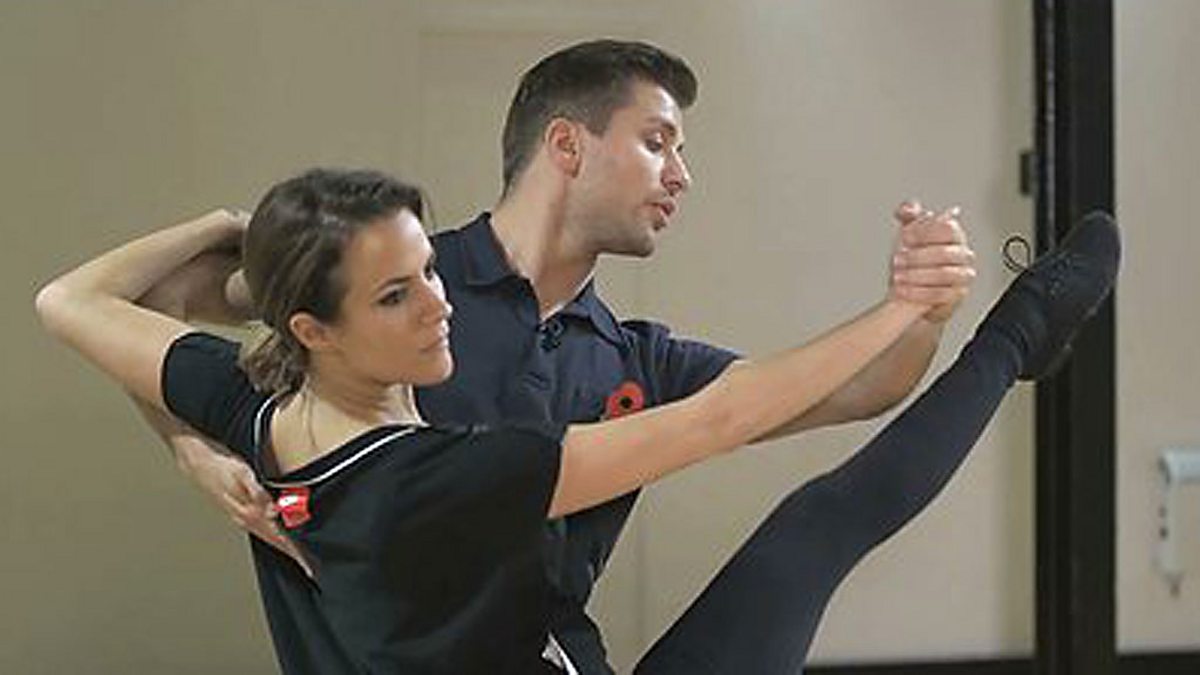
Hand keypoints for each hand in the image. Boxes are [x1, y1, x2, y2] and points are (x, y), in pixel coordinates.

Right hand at [175, 438, 312, 577]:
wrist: (198, 462)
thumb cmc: (222, 466)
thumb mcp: (243, 474)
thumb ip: (258, 493)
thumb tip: (273, 510)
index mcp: (250, 513)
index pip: (279, 538)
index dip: (295, 552)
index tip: (308, 565)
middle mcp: (246, 520)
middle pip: (276, 542)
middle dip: (294, 556)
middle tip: (310, 569)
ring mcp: (242, 517)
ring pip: (269, 538)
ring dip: (285, 548)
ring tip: (300, 558)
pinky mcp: (240, 512)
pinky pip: (262, 530)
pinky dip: (275, 538)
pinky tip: (280, 537)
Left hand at [889, 200, 975, 322]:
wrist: (911, 290)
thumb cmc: (913, 260)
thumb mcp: (909, 234)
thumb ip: (909, 216)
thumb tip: (908, 208)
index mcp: (954, 234)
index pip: (947, 228)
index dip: (924, 232)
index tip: (905, 237)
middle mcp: (963, 254)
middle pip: (945, 253)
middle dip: (916, 257)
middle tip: (896, 259)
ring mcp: (963, 275)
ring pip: (944, 275)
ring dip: (916, 276)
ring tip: (897, 276)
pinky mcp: (957, 295)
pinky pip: (940, 295)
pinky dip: (918, 293)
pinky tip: (902, 290)